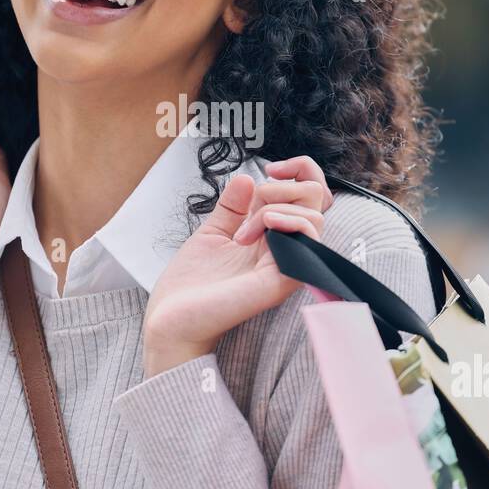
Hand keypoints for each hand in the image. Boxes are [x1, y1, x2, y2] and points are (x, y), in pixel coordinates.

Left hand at [141, 156, 332, 376]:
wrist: (171, 319)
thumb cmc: (189, 286)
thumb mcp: (212, 233)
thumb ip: (231, 207)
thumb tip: (247, 178)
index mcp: (271, 236)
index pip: (310, 194)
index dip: (300, 169)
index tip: (271, 168)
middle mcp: (284, 249)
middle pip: (317, 198)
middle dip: (283, 186)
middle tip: (251, 207)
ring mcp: (286, 264)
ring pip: (314, 216)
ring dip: (275, 207)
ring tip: (242, 233)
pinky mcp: (283, 279)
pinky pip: (307, 239)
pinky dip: (286, 221)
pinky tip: (260, 228)